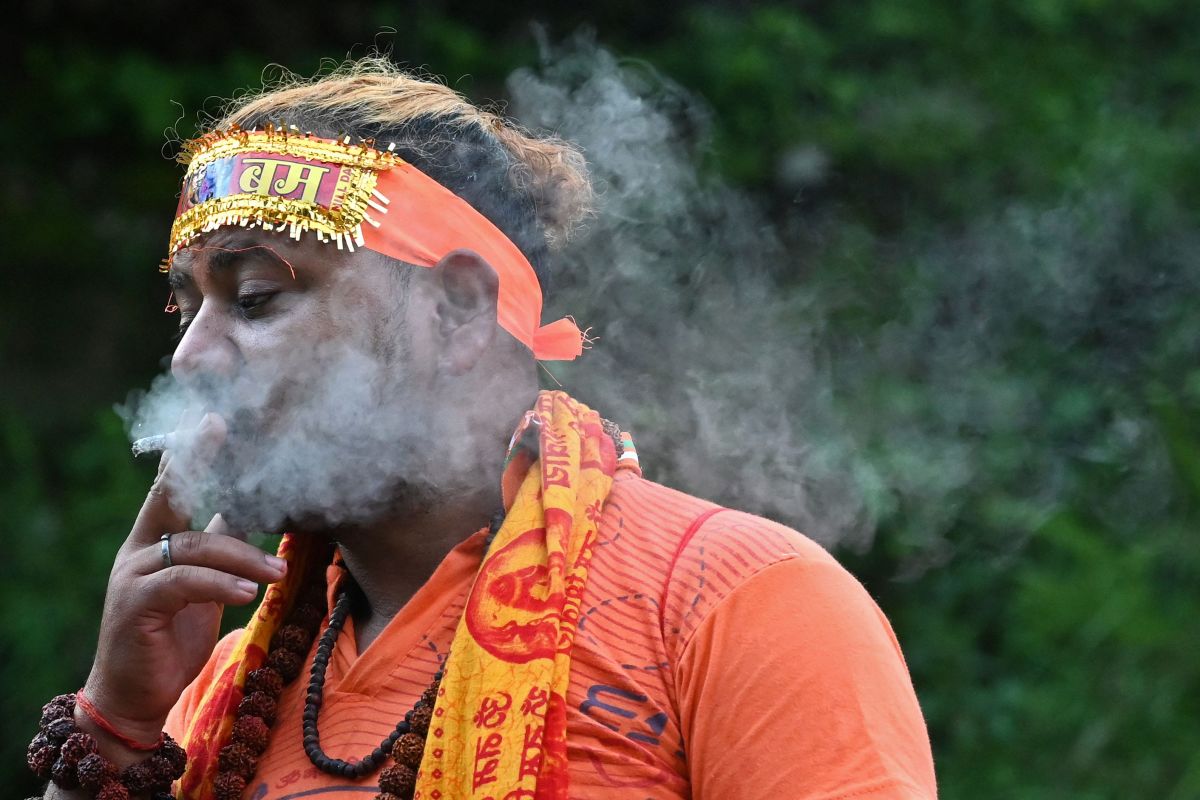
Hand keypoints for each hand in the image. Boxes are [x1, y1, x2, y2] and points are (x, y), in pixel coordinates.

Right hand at [79, 413, 286, 750]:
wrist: (134, 695)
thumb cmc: (172, 635)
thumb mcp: (204, 584)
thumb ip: (221, 546)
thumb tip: (253, 510)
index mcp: (156, 537)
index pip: (176, 483)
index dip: (195, 449)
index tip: (217, 415)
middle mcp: (140, 547)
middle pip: (172, 493)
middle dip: (198, 456)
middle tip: (224, 426)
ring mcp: (133, 574)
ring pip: (196, 546)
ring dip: (245, 556)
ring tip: (280, 571)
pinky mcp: (135, 605)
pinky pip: (185, 583)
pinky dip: (221, 584)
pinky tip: (249, 591)